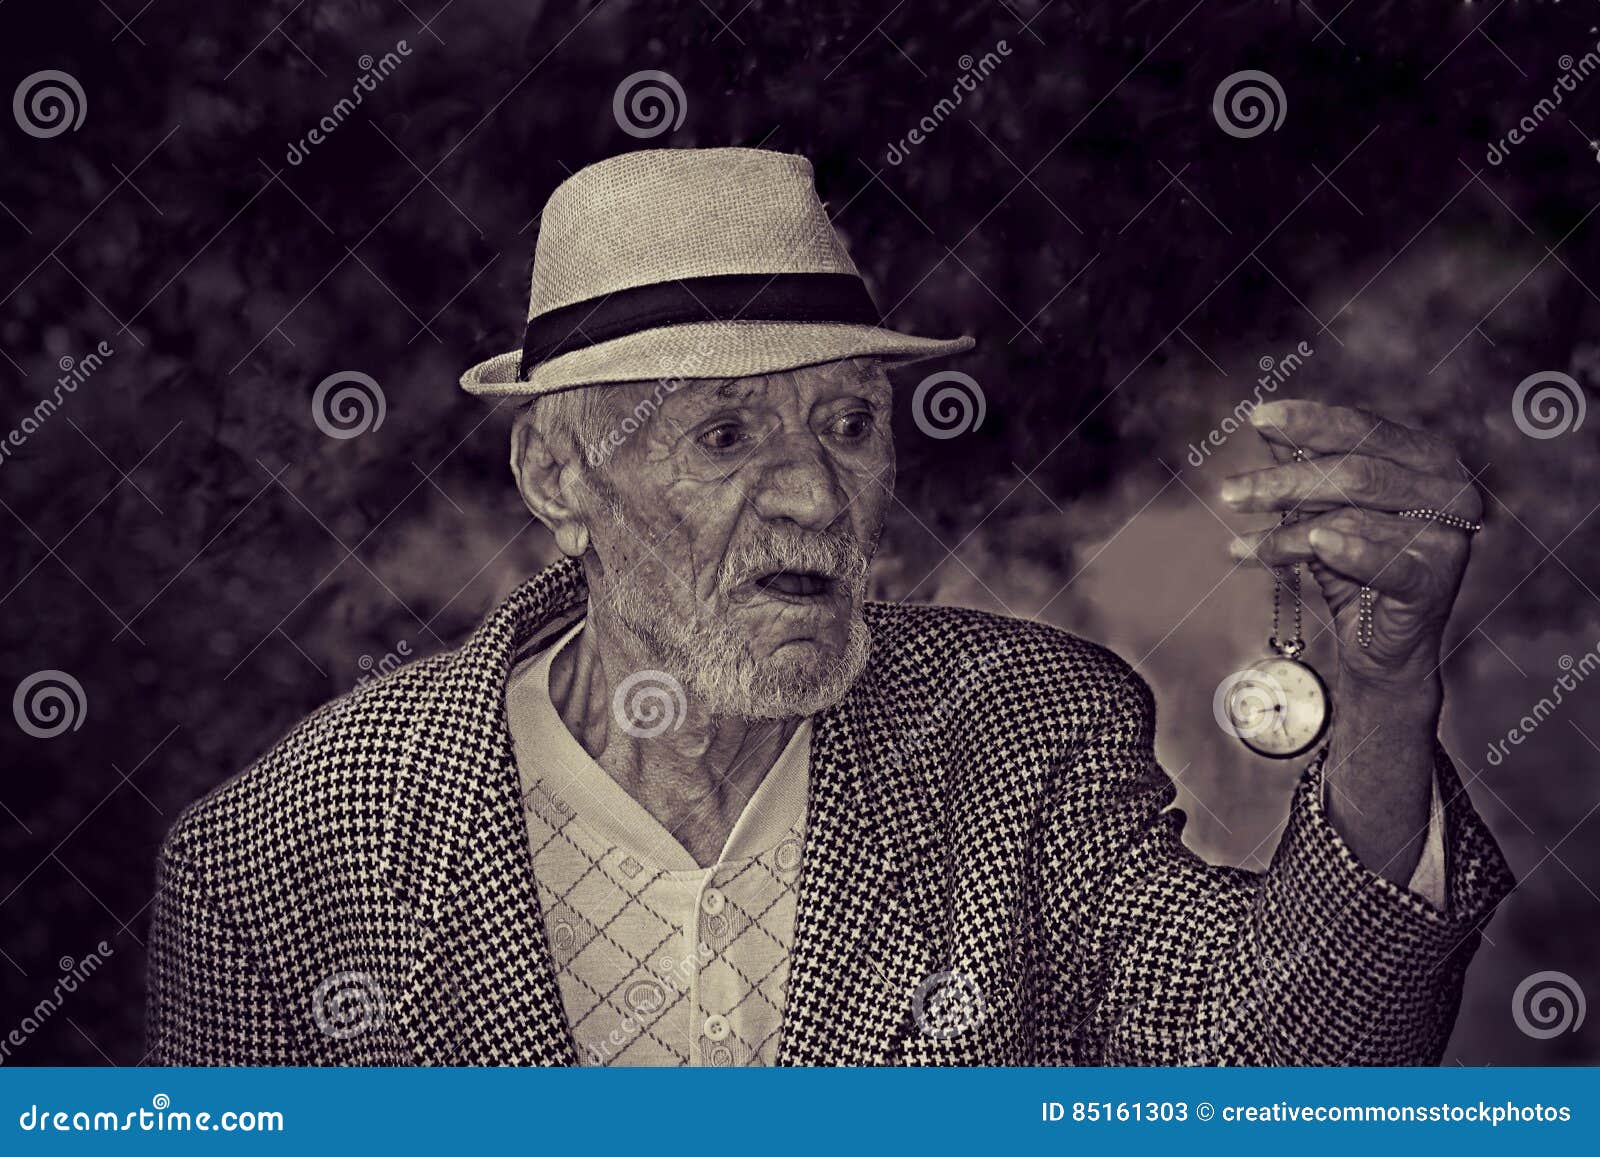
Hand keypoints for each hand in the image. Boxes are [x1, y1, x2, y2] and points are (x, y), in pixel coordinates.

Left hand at [1220, 399, 1480, 694]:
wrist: (1380, 645)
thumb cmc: (1353, 565)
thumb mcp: (1324, 508)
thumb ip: (1304, 463)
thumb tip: (1266, 420)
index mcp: (1428, 458)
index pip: (1363, 430)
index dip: (1310, 423)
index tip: (1258, 418)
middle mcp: (1448, 489)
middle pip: (1356, 474)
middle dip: (1285, 482)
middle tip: (1229, 493)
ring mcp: (1447, 536)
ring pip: (1353, 520)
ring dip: (1286, 533)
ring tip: (1236, 546)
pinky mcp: (1434, 582)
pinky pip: (1384, 562)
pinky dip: (1350, 552)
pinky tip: (1316, 543)